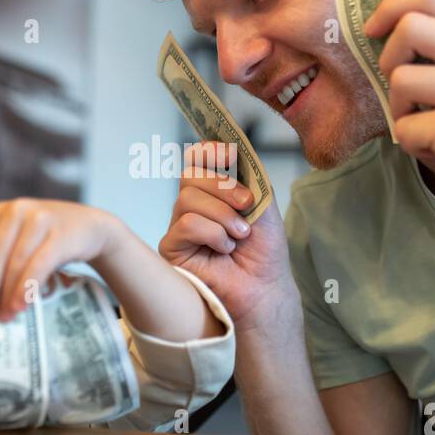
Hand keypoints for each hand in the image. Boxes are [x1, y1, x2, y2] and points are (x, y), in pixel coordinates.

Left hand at [0, 199, 119, 320]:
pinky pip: (39, 264)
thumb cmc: (45, 239)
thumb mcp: (18, 238)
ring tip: (3, 317)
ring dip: (7, 293)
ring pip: (16, 261)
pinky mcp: (60, 234)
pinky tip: (22, 305)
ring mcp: (40, 219)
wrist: (89, 226)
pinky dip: (27, 287)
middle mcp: (17, 210)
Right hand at [158, 142, 298, 331]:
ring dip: (221, 216)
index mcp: (214, 192)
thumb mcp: (263, 204)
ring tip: (238, 236)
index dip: (209, 151)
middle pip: (191, 174)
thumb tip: (229, 147)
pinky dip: (211, 234)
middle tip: (246, 206)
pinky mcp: (171, 248)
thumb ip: (247, 175)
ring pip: (187, 198)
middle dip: (223, 187)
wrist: (264, 287)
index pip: (199, 159)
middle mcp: (193, 206)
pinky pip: (185, 225)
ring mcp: (179, 226)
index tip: (230, 154)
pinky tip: (223, 249)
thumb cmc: (264, 251)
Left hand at [366, 0, 434, 226]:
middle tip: (403, 90)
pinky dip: (411, 143)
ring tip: (430, 127)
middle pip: (410, 27)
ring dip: (402, 110)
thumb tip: (384, 23)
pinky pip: (404, 126)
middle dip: (389, 59)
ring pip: (400, 80)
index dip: (393, 6)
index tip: (374, 28)